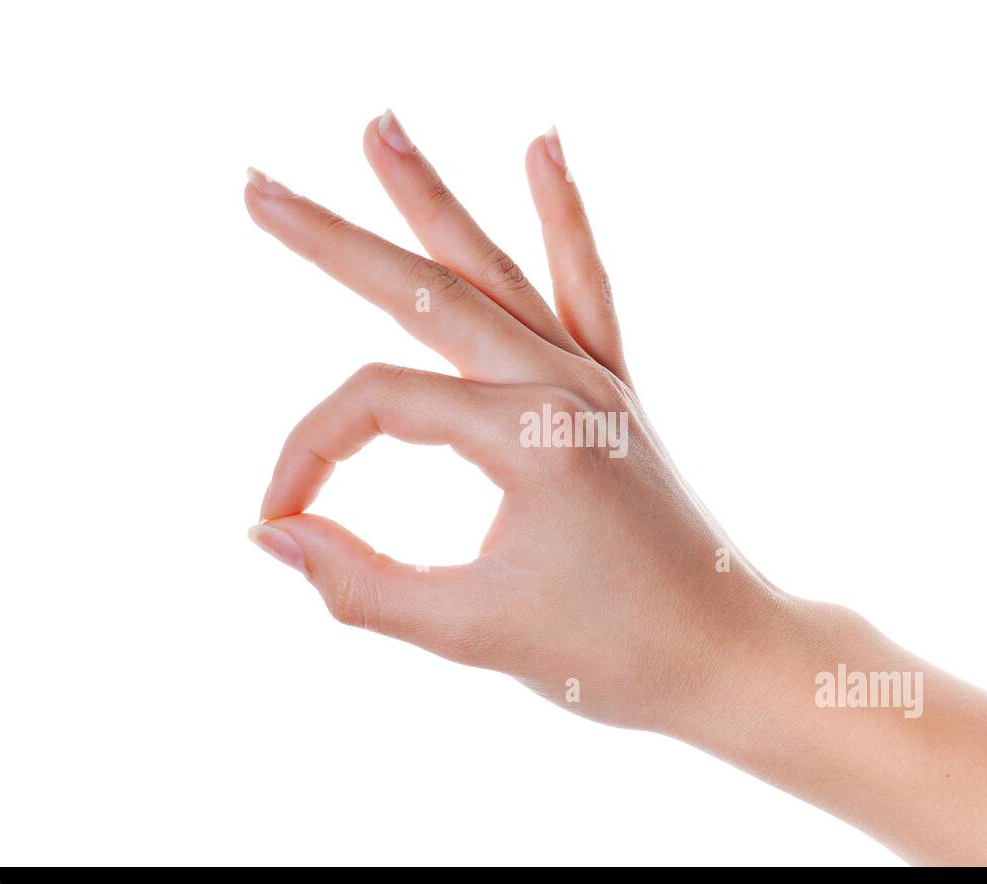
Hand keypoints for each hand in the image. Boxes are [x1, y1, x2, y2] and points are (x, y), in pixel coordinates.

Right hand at [244, 112, 796, 731]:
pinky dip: (563, 218)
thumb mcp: (475, 632)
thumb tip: (269, 537)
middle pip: (425, 293)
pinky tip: (544, 146)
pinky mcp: (612, 389)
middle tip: (257, 188)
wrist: (728, 655)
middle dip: (334, 240)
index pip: (378, 405)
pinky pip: (584, 287)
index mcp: (531, 434)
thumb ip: (361, 585)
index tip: (278, 517)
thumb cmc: (617, 654)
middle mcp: (564, 384)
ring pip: (495, 270)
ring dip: (433, 199)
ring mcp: (594, 378)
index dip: (309, 453)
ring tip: (380, 125)